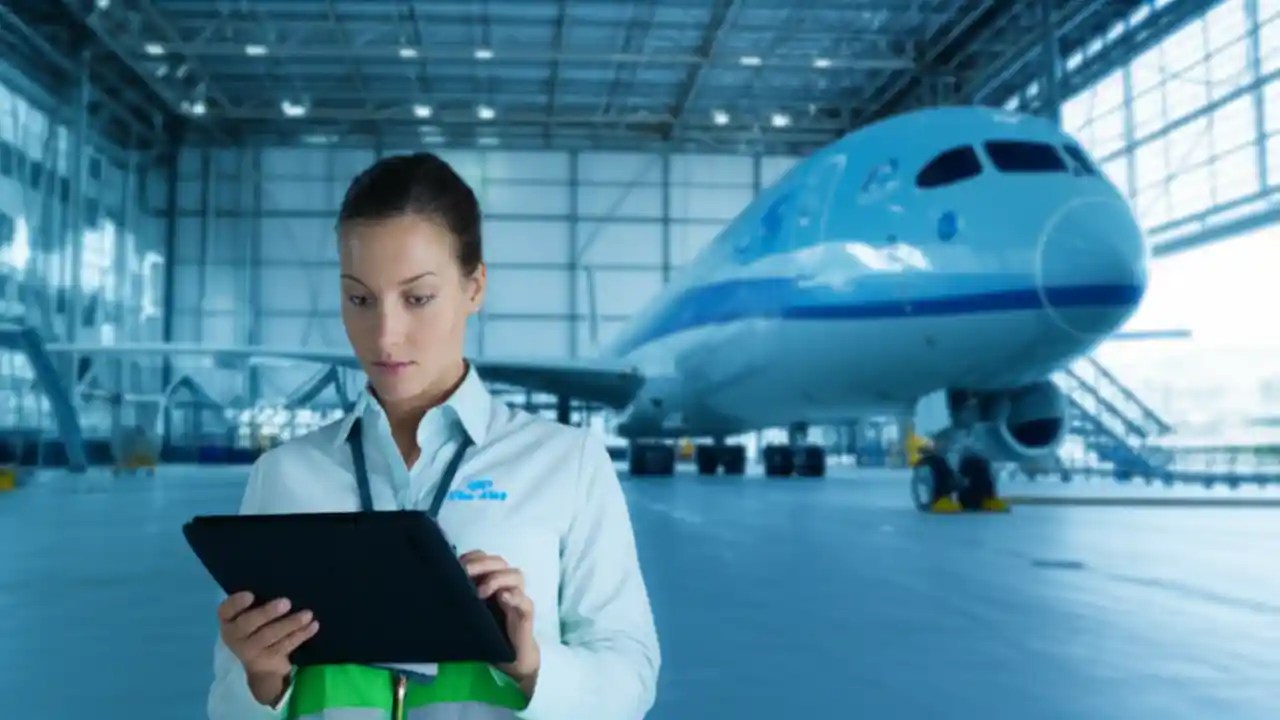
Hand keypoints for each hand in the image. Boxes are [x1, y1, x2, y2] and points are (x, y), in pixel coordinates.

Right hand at [218, 592, 318, 704]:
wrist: (262, 665)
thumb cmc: (260, 626)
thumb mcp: (254, 614)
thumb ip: (261, 601)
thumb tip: (284, 581)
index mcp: (229, 620)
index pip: (226, 610)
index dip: (236, 603)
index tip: (251, 594)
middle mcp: (235, 636)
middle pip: (247, 624)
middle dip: (267, 613)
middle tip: (286, 602)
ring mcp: (250, 651)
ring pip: (269, 636)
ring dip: (290, 624)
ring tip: (307, 614)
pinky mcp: (267, 662)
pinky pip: (285, 646)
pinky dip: (301, 635)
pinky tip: (313, 625)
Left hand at [460, 550, 539, 693]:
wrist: (511, 658)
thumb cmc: (489, 632)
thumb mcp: (470, 612)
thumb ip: (461, 597)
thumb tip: (438, 587)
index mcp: (491, 580)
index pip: (484, 558)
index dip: (472, 558)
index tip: (456, 565)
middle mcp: (506, 584)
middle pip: (499, 562)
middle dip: (481, 564)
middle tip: (465, 573)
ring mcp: (517, 597)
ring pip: (516, 575)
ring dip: (497, 578)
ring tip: (481, 591)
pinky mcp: (525, 614)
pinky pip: (524, 601)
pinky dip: (514, 596)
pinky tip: (503, 598)